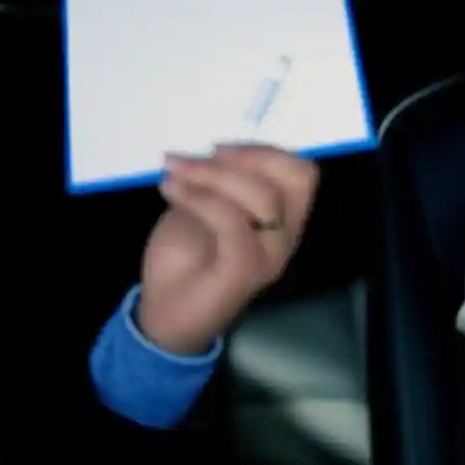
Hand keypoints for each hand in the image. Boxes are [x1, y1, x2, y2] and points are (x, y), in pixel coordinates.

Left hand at [136, 144, 319, 354]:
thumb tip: (216, 151)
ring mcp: (270, 255)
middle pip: (290, 179)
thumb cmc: (184, 259)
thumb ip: (220, 183)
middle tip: (193, 160)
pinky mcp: (245, 271)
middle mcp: (286, 235)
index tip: (218, 150)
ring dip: (211, 176)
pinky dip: (200, 198)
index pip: (301, 174)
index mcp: (283, 218)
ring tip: (174, 174)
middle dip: (241, 158)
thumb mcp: (202, 206)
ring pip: (263, 197)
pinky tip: (171, 191)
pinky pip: (232, 222)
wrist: (164, 315)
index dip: (264, 151)